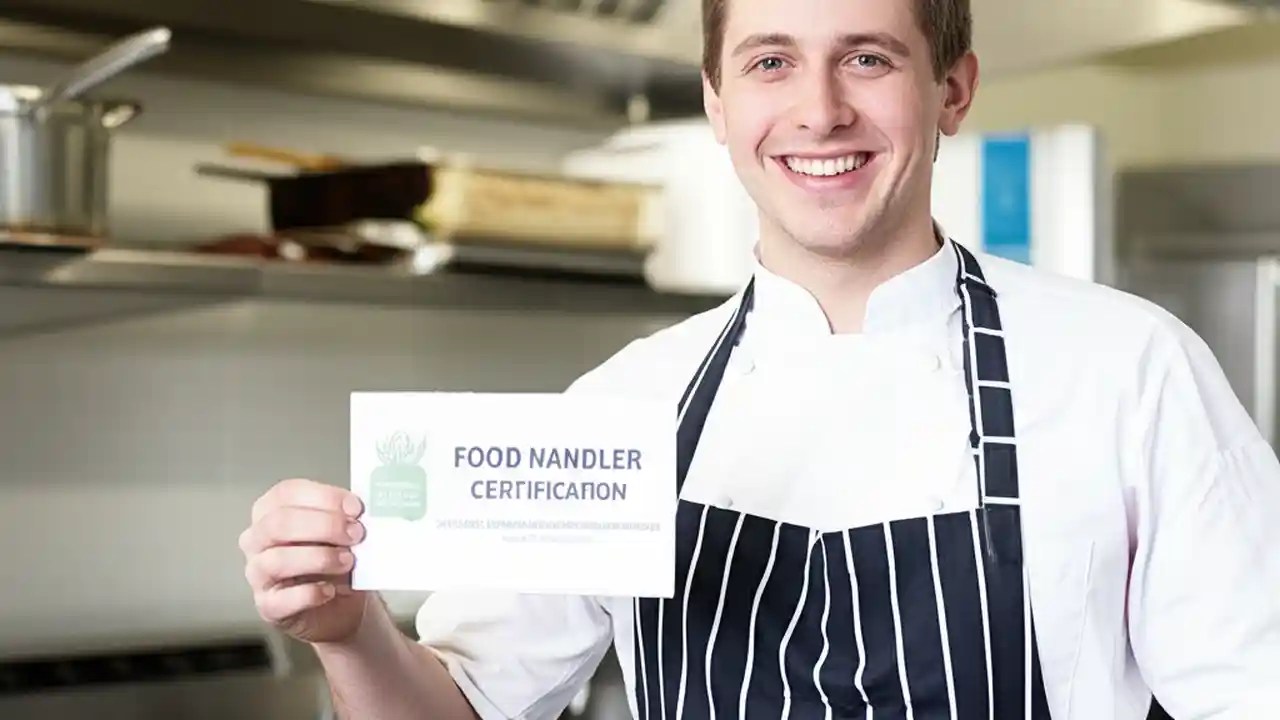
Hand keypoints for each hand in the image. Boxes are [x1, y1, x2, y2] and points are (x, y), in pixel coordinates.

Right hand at [240, 478, 369, 643]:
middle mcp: (257, 540)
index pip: (286, 494)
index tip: (354, 507)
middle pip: (279, 523)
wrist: (340, 604)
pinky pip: (282, 599)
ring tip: (348, 561)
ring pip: (278, 559)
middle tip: (355, 534)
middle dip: (324, 525)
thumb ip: (344, 518)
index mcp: (272, 511)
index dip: (323, 497)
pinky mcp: (268, 606)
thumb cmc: (335, 560)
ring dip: (320, 558)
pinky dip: (310, 593)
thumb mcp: (341, 532)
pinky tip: (330, 590)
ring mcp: (258, 574)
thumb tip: (358, 511)